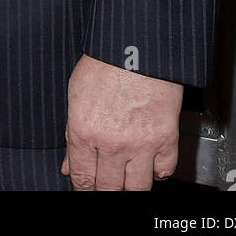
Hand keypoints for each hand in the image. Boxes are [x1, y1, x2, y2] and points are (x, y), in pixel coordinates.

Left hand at [61, 54, 181, 190]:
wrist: (137, 44)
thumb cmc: (105, 62)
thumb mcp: (77, 94)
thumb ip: (73, 134)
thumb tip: (69, 164)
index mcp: (84, 131)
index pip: (82, 179)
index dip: (83, 189)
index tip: (86, 190)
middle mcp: (111, 143)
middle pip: (108, 189)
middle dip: (105, 190)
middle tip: (106, 184)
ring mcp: (141, 144)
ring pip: (136, 189)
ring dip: (130, 187)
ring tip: (126, 179)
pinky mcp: (166, 139)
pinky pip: (163, 173)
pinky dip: (157, 172)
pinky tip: (149, 163)